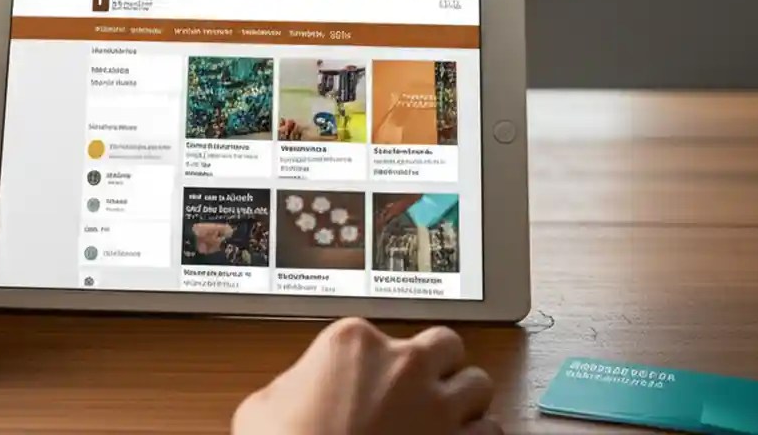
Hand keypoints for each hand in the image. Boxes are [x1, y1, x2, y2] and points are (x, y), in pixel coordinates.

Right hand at [233, 318, 499, 434]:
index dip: (380, 359)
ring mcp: (435, 405)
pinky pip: (492, 430)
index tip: (374, 377)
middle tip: (423, 386)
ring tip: (447, 417)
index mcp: (354, 342)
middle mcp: (403, 365)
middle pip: (447, 346)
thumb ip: (295, 384)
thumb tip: (301, 392)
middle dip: (438, 366)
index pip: (383, 332)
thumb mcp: (265, 404)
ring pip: (479, 385)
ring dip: (465, 402)